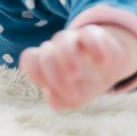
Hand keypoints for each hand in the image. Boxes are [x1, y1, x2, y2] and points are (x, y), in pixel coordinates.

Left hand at [19, 24, 136, 110]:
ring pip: (63, 39)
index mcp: (45, 63)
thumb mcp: (72, 99)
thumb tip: (51, 94)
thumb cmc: (82, 85)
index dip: (36, 74)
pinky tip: (100, 62)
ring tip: (75, 75)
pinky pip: (89, 34)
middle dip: (54, 75)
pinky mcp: (93, 34)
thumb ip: (58, 101)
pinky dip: (94, 47)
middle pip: (46, 54)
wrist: (107, 68)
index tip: (51, 90)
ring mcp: (73, 39)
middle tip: (72, 96)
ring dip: (67, 58)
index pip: (29, 60)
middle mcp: (56, 48)